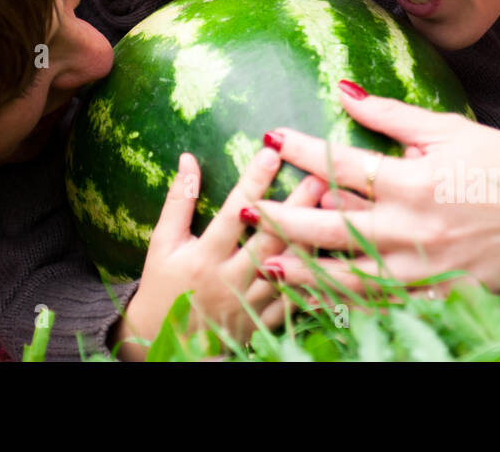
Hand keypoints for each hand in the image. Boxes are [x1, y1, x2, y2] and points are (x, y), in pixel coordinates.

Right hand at [112, 147, 326, 359]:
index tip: (271, 152)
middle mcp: (230, 281)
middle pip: (271, 239)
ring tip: (337, 209)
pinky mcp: (264, 324)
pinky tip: (337, 254)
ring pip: (290, 270)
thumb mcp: (162, 243)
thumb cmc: (162, 287)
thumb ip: (178, 201)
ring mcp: (250, 305)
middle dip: (298, 205)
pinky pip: (297, 300)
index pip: (233, 214)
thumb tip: (189, 158)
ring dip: (314, 238)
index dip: (253, 182)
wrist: (165, 346)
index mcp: (204, 258)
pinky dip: (317, 277)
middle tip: (321, 174)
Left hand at [247, 82, 499, 296]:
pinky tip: (320, 297)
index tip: (271, 138)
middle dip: (283, 218)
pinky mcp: (438, 294)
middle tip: (246, 209)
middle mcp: (413, 228)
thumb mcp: (446, 130)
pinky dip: (349, 303)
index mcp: (415, 181)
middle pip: (332, 227)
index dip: (303, 151)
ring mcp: (424, 268)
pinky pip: (384, 304)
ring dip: (305, 271)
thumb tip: (343, 90)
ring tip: (268, 264)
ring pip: (351, 276)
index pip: (344, 165)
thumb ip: (389, 115)